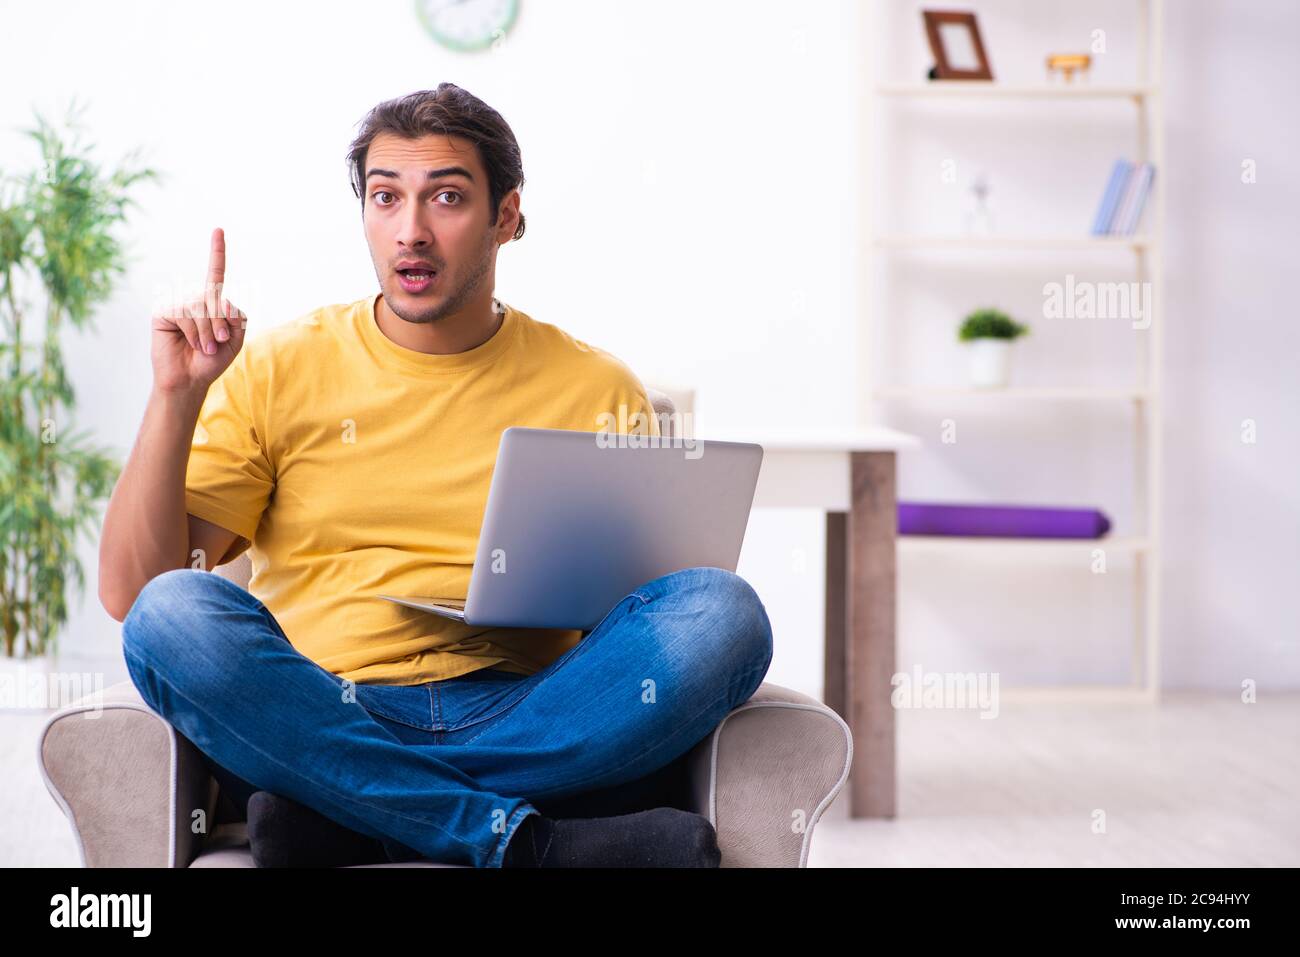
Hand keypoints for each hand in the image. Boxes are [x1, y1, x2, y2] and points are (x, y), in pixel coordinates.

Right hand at [151, 227, 246, 394]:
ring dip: (208, 333)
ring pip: (201, 308)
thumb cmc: (212, 359)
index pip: (216, 273)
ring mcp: (177, 303)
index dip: (217, 252)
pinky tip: (187, 343)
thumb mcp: (235, 339)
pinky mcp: (163, 312)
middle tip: (217, 345)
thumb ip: (237, 317)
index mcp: (212, 302)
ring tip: (204, 347)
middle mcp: (193, 298)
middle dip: (221, 325)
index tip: (218, 229)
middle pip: (214, 299)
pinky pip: (185, 315)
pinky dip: (194, 333)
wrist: (190, 378)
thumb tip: (220, 300)